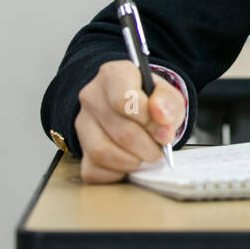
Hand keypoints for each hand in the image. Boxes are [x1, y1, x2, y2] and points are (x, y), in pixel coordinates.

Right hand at [74, 60, 184, 183]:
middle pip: (120, 131)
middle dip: (147, 147)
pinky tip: (129, 162)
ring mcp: (82, 123)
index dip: (148, 120)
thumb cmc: (150, 99)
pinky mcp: (80, 148)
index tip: (163, 128)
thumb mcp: (167, 94)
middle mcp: (91, 96)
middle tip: (159, 149)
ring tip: (145, 155)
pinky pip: (93, 170)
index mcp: (113, 75)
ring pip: (102, 152)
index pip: (125, 100)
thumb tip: (162, 117)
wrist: (133, 107)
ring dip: (132, 161)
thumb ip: (169, 103)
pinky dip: (116, 173)